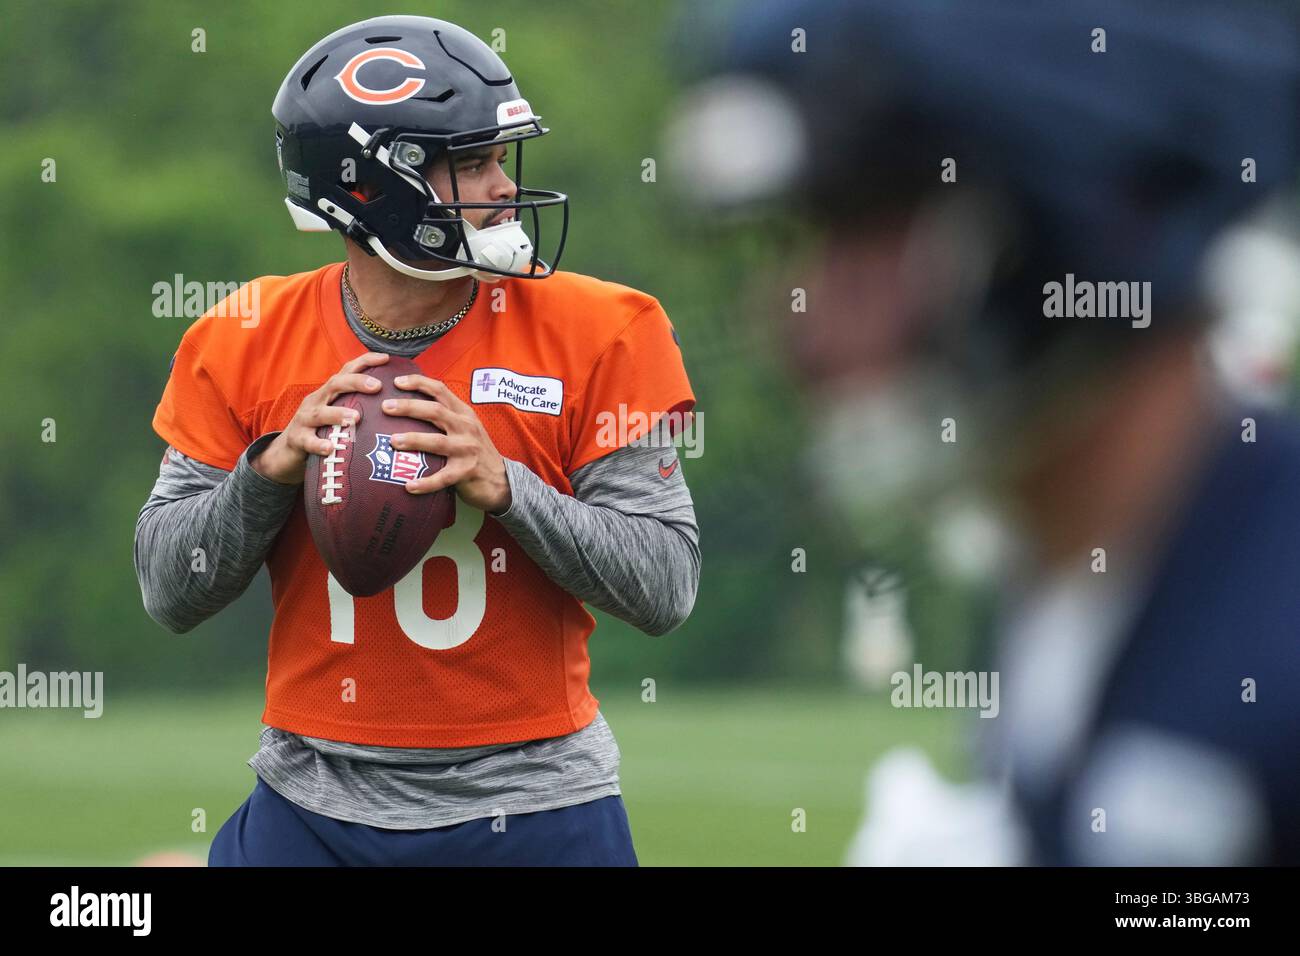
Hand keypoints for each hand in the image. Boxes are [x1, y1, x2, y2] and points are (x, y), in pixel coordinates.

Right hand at [251, 353, 390, 484]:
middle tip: (377, 386)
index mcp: (329, 393)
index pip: (347, 371)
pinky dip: (318, 444)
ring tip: (356, 418)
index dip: (365, 362)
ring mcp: (304, 419)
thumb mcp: (337, 414)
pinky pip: (308, 441)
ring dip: (338, 414)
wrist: (286, 452)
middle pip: (335, 385)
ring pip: (320, 413)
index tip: (386, 358)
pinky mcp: (297, 439)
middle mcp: (316, 401)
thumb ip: (358, 406)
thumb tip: (394, 405)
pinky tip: (330, 448)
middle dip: (356, 382)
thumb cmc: (321, 431)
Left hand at [381, 375, 511, 513]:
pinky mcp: (466, 472)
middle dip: (409, 407)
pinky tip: (409, 486)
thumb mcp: (466, 427)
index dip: (418, 383)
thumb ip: (446, 416)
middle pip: (435, 411)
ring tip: (393, 441)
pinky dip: (425, 482)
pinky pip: (442, 478)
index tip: (396, 381)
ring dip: (414, 440)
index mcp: (464, 414)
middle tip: (386, 407)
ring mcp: (467, 450)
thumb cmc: (476, 451)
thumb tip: (409, 407)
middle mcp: (466, 428)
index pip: (440, 391)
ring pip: (438, 442)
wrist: (502, 480)